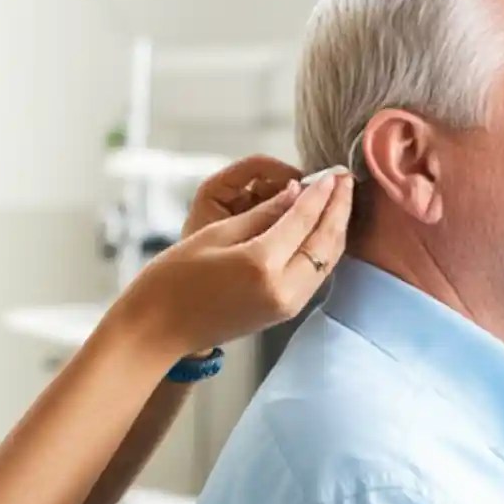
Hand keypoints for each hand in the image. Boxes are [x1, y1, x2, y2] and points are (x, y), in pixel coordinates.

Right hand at [108, 161, 353, 361]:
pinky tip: (322, 231)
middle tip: (345, 181)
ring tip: (339, 201)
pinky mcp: (283, 314)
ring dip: (336, 230)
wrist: (158, 330)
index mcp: (261, 264)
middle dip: (339, 209)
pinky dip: (324, 250)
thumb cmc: (173, 280)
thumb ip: (261, 215)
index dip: (320, 193)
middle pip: (326, 241)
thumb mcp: (215, 235)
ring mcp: (286, 306)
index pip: (304, 220)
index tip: (331, 172)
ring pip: (327, 261)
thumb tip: (295, 194)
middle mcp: (282, 288)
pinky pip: (315, 276)